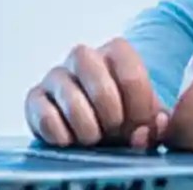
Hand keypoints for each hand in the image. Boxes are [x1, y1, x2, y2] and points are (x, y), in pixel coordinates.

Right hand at [26, 38, 168, 148]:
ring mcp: (56, 75)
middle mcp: (83, 56)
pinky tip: (70, 140)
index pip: (130, 74)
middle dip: (108, 109)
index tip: (138, 126)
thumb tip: (146, 131)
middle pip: (92, 69)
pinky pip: (42, 112)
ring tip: (93, 138)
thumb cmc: (126, 117)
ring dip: (85, 124)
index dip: (138, 109)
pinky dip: (59, 132)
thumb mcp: (147, 119)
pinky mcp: (35, 98)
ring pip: (66, 91)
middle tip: (113, 129)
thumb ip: (157, 125)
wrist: (98, 127)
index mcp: (116, 51)